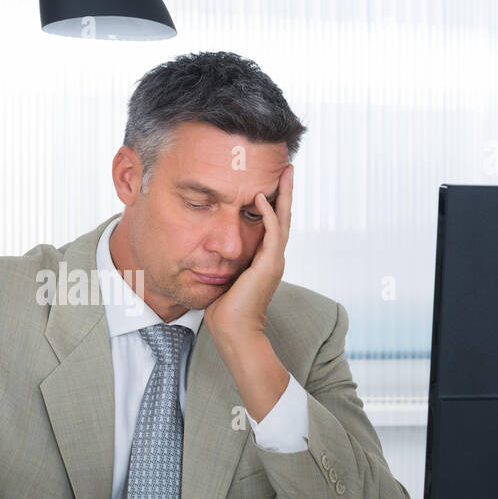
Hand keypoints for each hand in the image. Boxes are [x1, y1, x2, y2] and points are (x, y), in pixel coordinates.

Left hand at [205, 165, 293, 342]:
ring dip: (284, 195)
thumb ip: (225, 262)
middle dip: (285, 192)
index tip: (270, 182)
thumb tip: (210, 252)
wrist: (234, 330)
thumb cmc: (225, 310)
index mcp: (265, 260)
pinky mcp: (269, 265)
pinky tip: (260, 197)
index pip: (273, 224)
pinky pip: (272, 232)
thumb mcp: (225, 278)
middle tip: (287, 167)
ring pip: (283, 220)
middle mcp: (274, 258)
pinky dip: (268, 213)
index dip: (273, 203)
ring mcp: (274, 261)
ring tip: (285, 172)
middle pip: (284, 217)